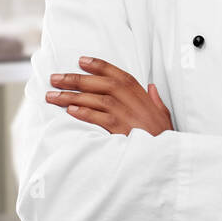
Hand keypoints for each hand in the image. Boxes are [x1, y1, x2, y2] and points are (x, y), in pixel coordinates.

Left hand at [45, 56, 174, 136]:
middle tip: (55, 78)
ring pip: (96, 100)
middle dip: (76, 79)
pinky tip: (70, 110)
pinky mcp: (122, 133)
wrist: (169, 160)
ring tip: (52, 96)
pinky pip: (100, 120)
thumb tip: (151, 87)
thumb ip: (156, 101)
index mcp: (143, 97)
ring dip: (72, 97)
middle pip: (102, 85)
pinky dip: (84, 114)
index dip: (100, 66)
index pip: (119, 76)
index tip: (81, 60)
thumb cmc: (165, 139)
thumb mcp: (165, 117)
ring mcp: (128, 118)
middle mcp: (134, 104)